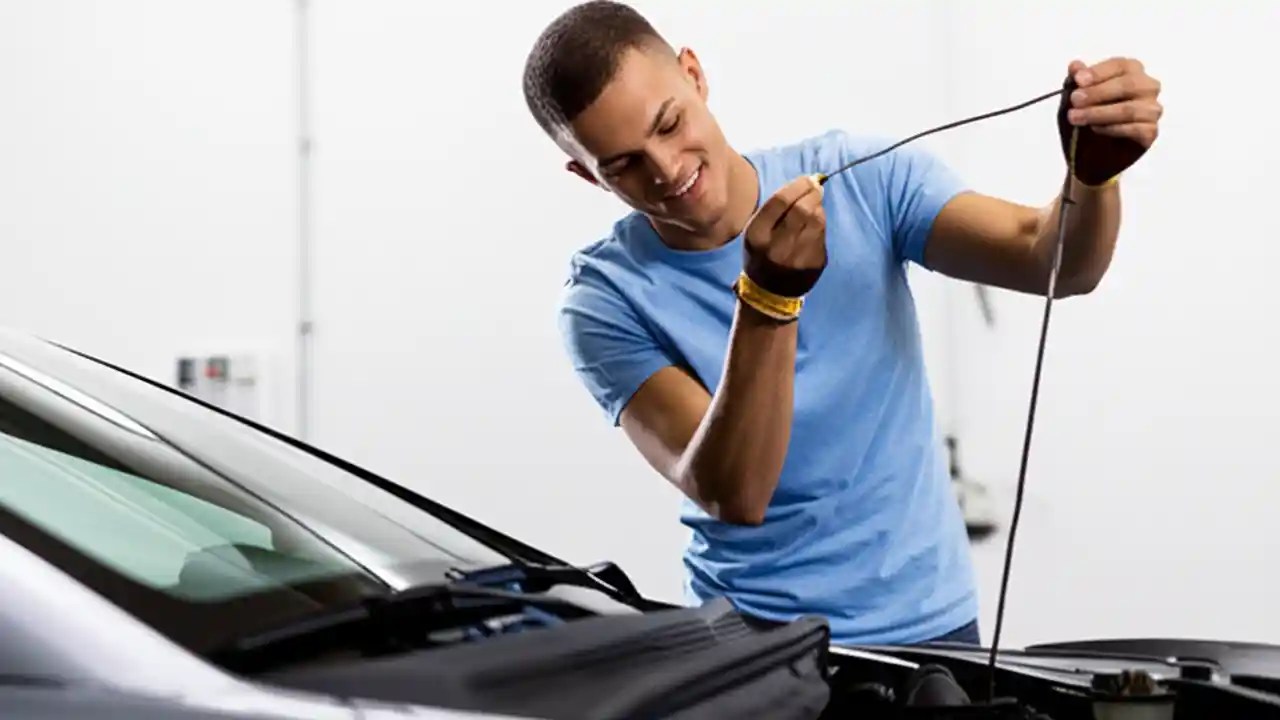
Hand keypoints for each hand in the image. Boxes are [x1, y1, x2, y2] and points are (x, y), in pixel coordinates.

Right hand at [741, 175, 826, 298]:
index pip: (780, 201)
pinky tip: (815, 224)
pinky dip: (821, 223)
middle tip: (816, 188)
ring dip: (818, 207)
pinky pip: (822, 234)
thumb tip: (808, 184)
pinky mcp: (814, 263)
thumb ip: (775, 210)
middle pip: (802, 209)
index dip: (798, 185)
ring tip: (814, 205)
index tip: (807, 179)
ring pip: (816, 220)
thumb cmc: (762, 255)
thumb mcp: (756, 232)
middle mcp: (777, 247)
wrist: (770, 293)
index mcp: (757, 235)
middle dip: (812, 193)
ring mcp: (798, 257)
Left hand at [1056, 57, 1160, 185]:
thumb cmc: (1084, 120)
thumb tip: (1075, 65)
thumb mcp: (1072, 100)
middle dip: (1098, 93)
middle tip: (1075, 101)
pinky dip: (1112, 129)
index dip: (1098, 72)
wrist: (1087, 154)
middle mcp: (1147, 87)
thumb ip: (1074, 82)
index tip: (1078, 80)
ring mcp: (1152, 109)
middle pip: (1128, 84)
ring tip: (1076, 118)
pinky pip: (1136, 129)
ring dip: (1100, 113)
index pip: (1119, 65)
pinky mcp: (1151, 132)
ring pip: (1130, 109)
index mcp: (1131, 71)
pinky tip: (1096, 130)